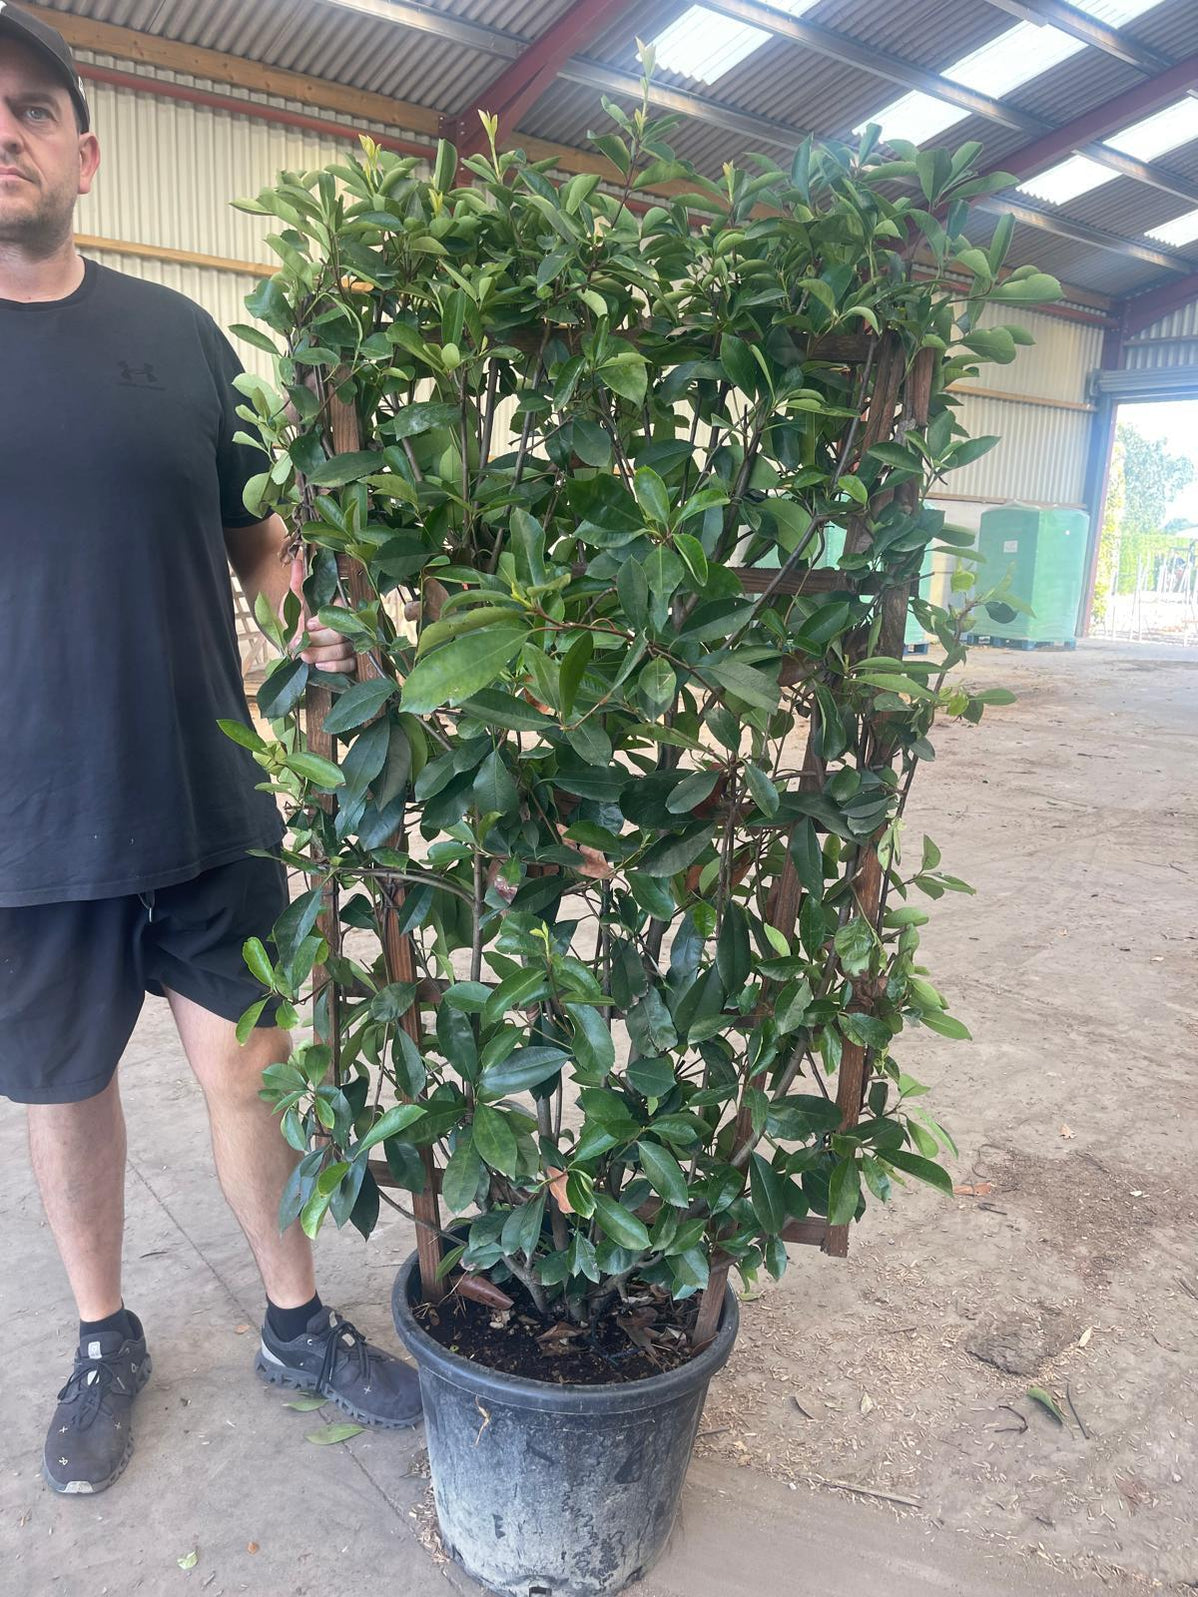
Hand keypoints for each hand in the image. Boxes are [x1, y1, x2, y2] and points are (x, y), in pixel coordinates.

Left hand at [286, 554, 356, 675]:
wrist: (296, 648)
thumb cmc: (297, 624)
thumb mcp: (293, 605)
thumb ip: (297, 585)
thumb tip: (297, 561)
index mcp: (338, 607)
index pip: (341, 611)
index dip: (323, 620)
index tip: (306, 624)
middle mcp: (349, 624)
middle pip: (341, 633)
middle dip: (318, 640)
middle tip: (299, 645)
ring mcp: (352, 642)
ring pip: (344, 649)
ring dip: (322, 654)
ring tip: (304, 657)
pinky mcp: (352, 659)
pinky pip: (350, 664)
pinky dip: (334, 666)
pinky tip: (320, 666)